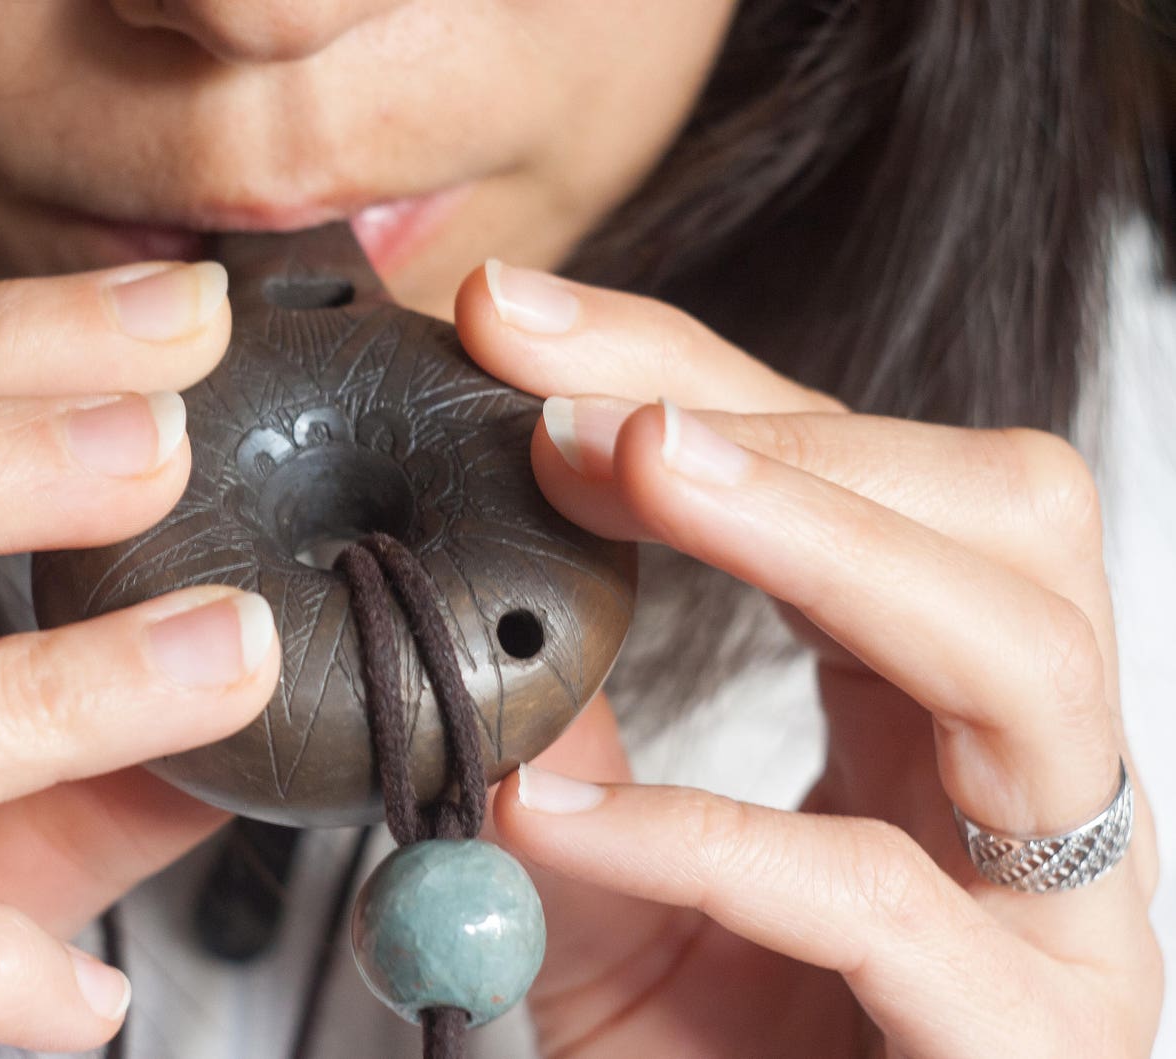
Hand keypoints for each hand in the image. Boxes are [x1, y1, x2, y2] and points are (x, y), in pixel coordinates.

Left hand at [456, 263, 1162, 1055]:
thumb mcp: (599, 884)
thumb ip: (564, 748)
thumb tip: (477, 595)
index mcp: (933, 710)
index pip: (853, 480)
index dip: (689, 379)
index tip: (516, 321)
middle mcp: (1027, 784)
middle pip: (996, 510)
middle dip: (783, 427)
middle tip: (578, 403)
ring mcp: (1059, 914)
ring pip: (1016, 654)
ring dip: (814, 535)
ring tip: (626, 470)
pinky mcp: (1030, 1043)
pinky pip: (888, 903)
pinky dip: (714, 837)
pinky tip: (553, 821)